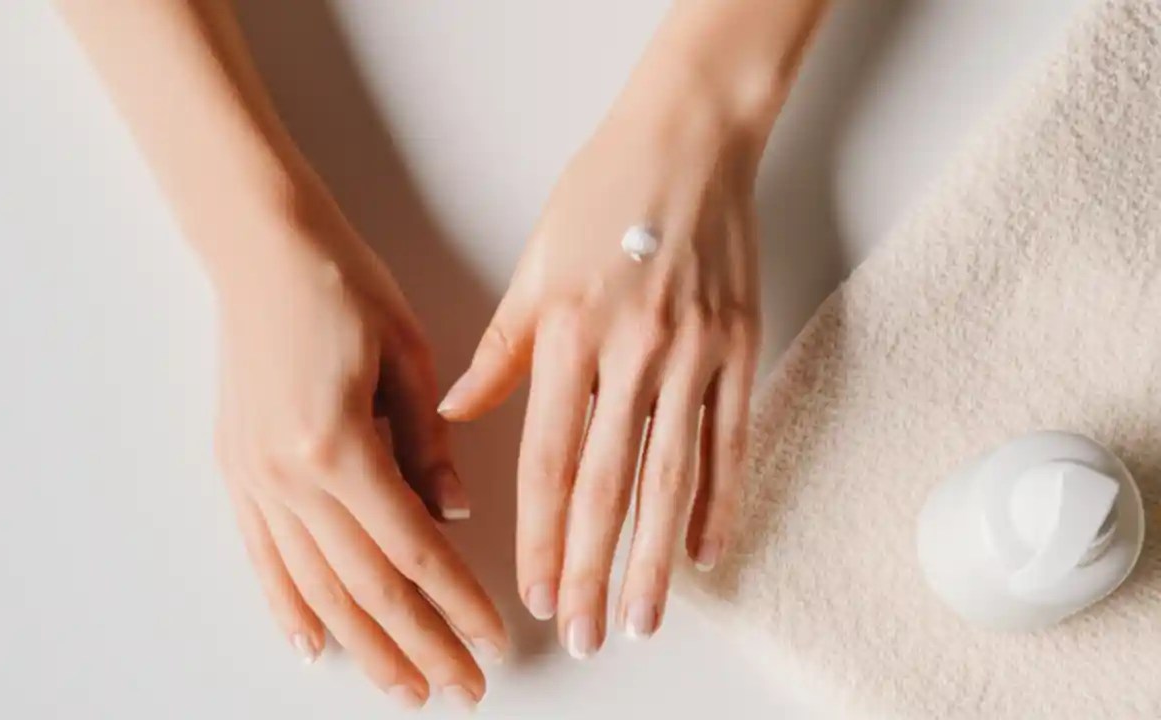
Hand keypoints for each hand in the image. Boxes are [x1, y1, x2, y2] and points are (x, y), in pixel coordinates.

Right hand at [212, 195, 505, 706]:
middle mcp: (289, 475)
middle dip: (420, 644)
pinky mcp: (236, 472)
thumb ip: (429, 447)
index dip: (457, 603)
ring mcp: (254, 479)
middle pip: (365, 585)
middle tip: (460, 690)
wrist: (261, 249)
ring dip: (364, 645)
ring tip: (403, 688)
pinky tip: (313, 647)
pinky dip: (289, 609)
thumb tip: (455, 516)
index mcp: (339, 444)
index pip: (414, 549)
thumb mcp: (407, 356)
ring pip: (315, 587)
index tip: (492, 640)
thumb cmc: (342, 286)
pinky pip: (264, 559)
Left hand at [439, 71, 762, 656]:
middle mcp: (630, 351)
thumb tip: (455, 415)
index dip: (538, 535)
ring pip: (669, 475)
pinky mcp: (740, 347)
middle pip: (606, 484)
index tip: (534, 591)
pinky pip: (731, 439)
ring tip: (644, 618)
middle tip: (586, 633)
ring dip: (655, 556)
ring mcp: (693, 352)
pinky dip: (721, 500)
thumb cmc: (602, 193)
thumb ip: (500, 350)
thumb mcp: (534, 266)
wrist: (689, 136)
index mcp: (567, 333)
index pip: (546, 459)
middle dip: (592, 568)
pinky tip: (707, 553)